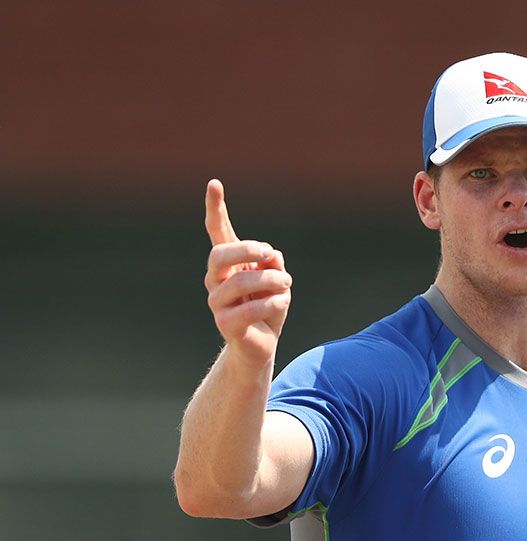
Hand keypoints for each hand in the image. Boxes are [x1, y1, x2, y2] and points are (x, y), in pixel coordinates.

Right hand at [204, 179, 291, 366]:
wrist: (263, 344)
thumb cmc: (268, 306)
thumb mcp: (278, 279)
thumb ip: (273, 263)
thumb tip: (270, 255)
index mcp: (229, 263)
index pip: (218, 232)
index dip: (216, 208)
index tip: (214, 184)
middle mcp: (216, 279)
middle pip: (220, 254)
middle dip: (247, 250)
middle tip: (269, 253)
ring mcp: (217, 302)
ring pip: (240, 282)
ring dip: (271, 280)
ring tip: (286, 284)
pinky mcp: (225, 324)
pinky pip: (249, 309)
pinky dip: (273, 302)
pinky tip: (282, 302)